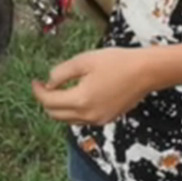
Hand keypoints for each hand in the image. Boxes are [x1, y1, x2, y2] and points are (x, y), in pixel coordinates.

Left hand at [32, 48, 152, 125]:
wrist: (146, 72)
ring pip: (68, 119)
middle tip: (44, 86)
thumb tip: (49, 82)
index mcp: (80, 100)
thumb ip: (62, 72)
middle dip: (46, 101)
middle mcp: (88, 115)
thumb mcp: (84, 60)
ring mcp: (98, 120)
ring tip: (59, 89)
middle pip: (56, 115)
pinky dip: (74, 110)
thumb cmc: (117, 62)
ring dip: (59, 107)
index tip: (35, 82)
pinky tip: (77, 95)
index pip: (49, 101)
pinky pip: (82, 119)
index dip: (38, 91)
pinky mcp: (107, 119)